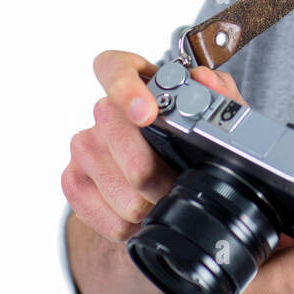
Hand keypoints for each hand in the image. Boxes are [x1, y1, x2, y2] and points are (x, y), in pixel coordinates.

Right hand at [61, 50, 247, 242]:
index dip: (126, 89)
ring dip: (148, 203)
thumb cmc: (189, 139)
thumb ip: (220, 91)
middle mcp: (104, 110)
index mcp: (137, 80)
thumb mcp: (215, 113)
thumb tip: (206, 81)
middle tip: (180, 182)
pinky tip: (144, 216)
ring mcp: (85, 145)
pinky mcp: (73, 179)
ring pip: (117, 186)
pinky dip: (130, 224)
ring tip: (167, 199)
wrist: (161, 181)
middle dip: (157, 171)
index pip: (115, 69)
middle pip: (120, 140)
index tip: (146, 113)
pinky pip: (101, 213)